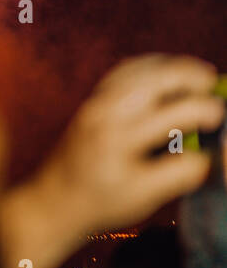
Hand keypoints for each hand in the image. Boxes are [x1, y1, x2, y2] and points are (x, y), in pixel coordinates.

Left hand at [39, 54, 223, 233]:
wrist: (57, 199)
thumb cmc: (102, 201)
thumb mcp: (145, 195)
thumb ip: (180, 174)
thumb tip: (211, 154)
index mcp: (119, 137)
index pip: (172, 113)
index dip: (204, 111)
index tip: (220, 117)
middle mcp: (105, 112)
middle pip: (154, 78)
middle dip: (191, 76)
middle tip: (215, 85)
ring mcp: (96, 101)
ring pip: (139, 68)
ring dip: (173, 67)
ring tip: (201, 76)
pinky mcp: (93, 99)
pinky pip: (125, 71)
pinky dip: (151, 67)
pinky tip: (169, 74)